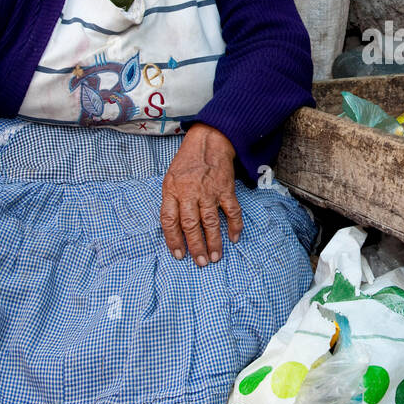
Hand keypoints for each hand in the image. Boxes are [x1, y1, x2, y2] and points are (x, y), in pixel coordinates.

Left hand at [161, 123, 242, 265]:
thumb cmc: (187, 163)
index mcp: (173, 191)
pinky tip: (234, 238)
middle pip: (190, 225)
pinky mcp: (226, 189)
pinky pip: (231, 211)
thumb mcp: (170, 179)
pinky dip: (234, 226)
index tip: (179, 255)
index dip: (173, 240)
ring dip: (214, 241)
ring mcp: (209, 191)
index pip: (169, 221)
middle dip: (195, 247)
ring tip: (215, 257)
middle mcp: (190, 192)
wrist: (208, 142)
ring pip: (210, 222)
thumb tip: (174, 229)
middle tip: (201, 262)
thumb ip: (171, 202)